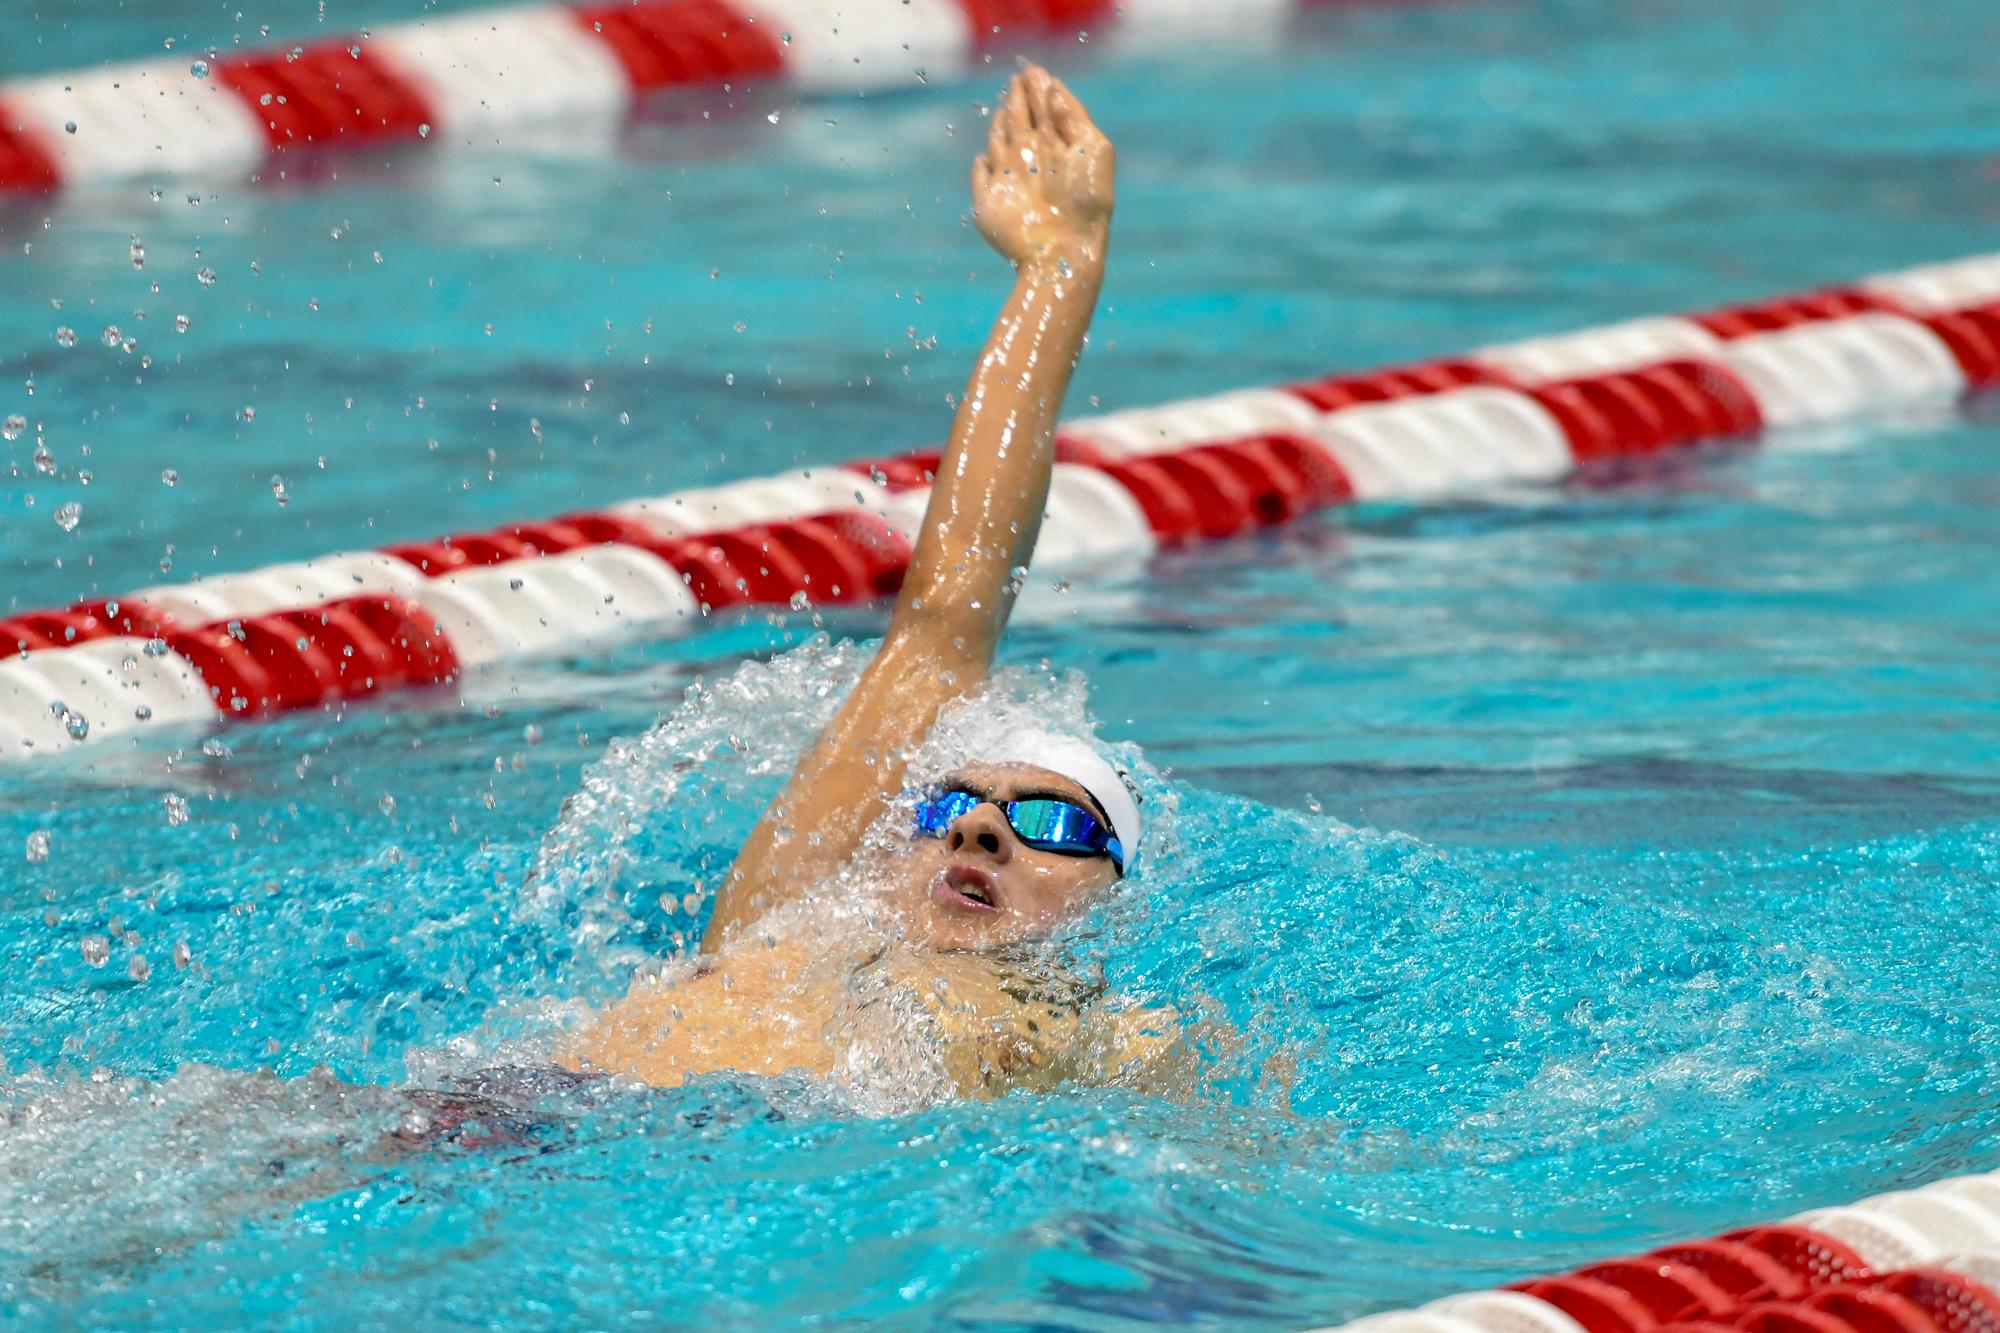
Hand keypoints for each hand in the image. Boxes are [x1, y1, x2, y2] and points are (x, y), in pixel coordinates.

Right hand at [971, 66, 1114, 266]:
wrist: (1062, 248)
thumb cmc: (1085, 202)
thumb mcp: (1092, 149)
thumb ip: (1072, 117)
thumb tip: (1053, 89)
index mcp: (1060, 146)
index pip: (1047, 109)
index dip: (1040, 88)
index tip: (1035, 71)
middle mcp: (1035, 159)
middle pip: (1023, 119)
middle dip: (1020, 96)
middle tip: (1021, 76)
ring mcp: (1011, 178)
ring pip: (1001, 141)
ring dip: (1002, 121)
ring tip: (1007, 104)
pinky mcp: (989, 199)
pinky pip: (981, 174)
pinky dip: (983, 163)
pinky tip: (985, 155)